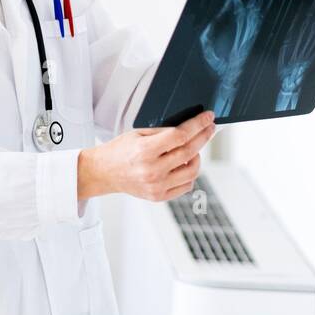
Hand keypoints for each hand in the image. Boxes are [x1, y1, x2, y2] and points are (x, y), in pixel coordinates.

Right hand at [79, 109, 215, 202]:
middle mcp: (152, 170)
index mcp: (145, 151)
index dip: (197, 125)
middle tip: (210, 128)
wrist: (104, 172)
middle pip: (189, 152)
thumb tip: (189, 127)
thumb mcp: (138, 133)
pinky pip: (186, 185)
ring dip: (198, 157)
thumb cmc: (120, 150)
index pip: (180, 136)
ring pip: (192, 171)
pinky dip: (190, 174)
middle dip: (204, 137)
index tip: (208, 117)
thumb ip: (163, 132)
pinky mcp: (159, 196)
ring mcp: (157, 186)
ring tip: (193, 149)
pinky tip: (185, 164)